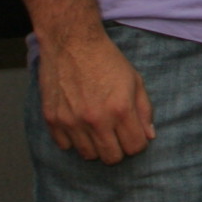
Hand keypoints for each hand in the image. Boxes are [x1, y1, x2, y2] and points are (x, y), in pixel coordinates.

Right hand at [38, 29, 153, 162]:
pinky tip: (79, 123)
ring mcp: (71, 122)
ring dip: (96, 146)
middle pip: (111, 158)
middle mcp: (95, 120)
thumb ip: (144, 110)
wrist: (72, 44)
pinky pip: (65, 146)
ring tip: (98, 128)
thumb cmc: (107, 60)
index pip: (135, 147)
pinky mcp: (52, 120)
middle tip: (117, 135)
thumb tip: (149, 136)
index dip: (138, 143)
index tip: (134, 135)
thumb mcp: (135, 80)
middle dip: (119, 149)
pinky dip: (74, 139)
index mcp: (120, 109)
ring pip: (88, 155)